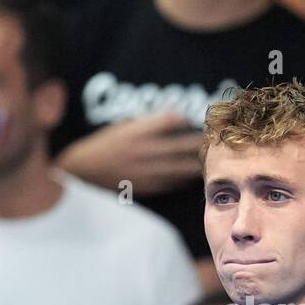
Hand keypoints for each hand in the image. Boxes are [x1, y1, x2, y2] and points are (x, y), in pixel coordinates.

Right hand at [59, 112, 201, 195]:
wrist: (84, 172)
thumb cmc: (105, 145)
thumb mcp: (125, 126)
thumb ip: (152, 123)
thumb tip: (180, 117)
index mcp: (137, 131)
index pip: (172, 120)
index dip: (189, 120)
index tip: (200, 120)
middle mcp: (144, 150)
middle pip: (183, 145)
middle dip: (202, 143)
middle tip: (220, 140)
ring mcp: (147, 170)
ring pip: (183, 168)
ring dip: (199, 163)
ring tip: (214, 160)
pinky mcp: (147, 186)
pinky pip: (174, 183)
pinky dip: (186, 178)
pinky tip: (194, 176)